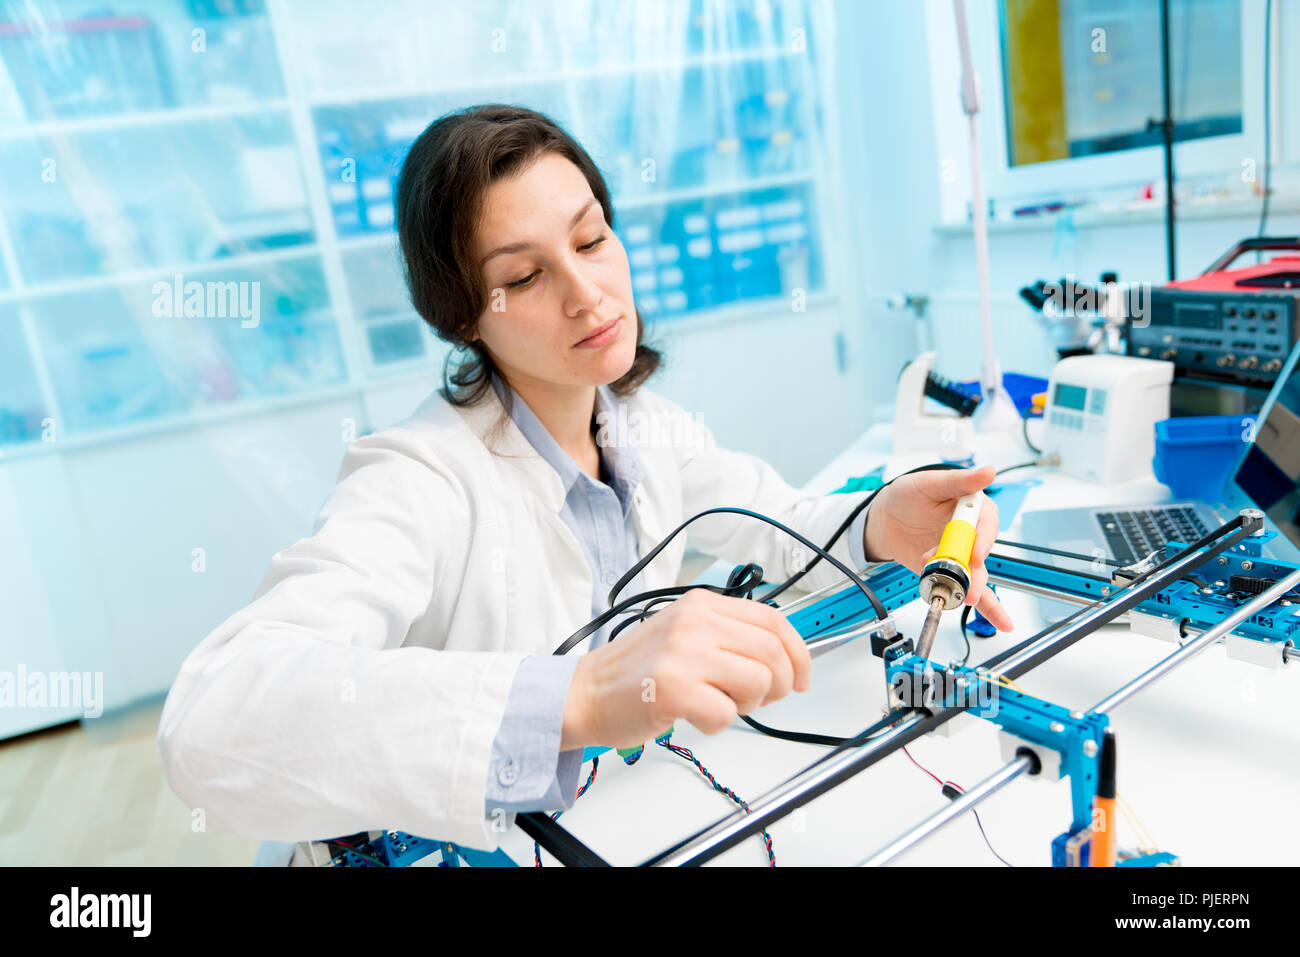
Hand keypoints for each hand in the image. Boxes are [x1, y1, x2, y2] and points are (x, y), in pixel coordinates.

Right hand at [560, 588, 811, 749]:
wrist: (584, 692)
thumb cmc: (635, 670)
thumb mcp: (684, 632)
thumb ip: (728, 635)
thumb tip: (783, 654)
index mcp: (702, 604)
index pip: (774, 621)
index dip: (798, 654)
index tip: (801, 677)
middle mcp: (695, 622)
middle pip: (773, 653)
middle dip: (779, 686)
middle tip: (759, 699)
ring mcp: (683, 654)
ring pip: (758, 683)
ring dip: (748, 705)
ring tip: (719, 704)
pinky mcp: (673, 689)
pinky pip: (726, 714)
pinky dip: (718, 723)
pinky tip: (695, 715)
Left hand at [863, 464, 1012, 631]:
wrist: (886, 520)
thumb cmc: (907, 495)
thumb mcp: (928, 483)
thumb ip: (957, 481)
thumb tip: (988, 471)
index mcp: (972, 506)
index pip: (986, 523)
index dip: (982, 539)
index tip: (975, 552)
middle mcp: (972, 532)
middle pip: (981, 552)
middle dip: (974, 569)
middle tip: (966, 581)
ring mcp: (962, 554)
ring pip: (977, 574)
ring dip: (974, 588)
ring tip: (970, 598)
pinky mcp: (952, 571)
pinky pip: (970, 588)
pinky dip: (986, 607)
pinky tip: (1001, 620)